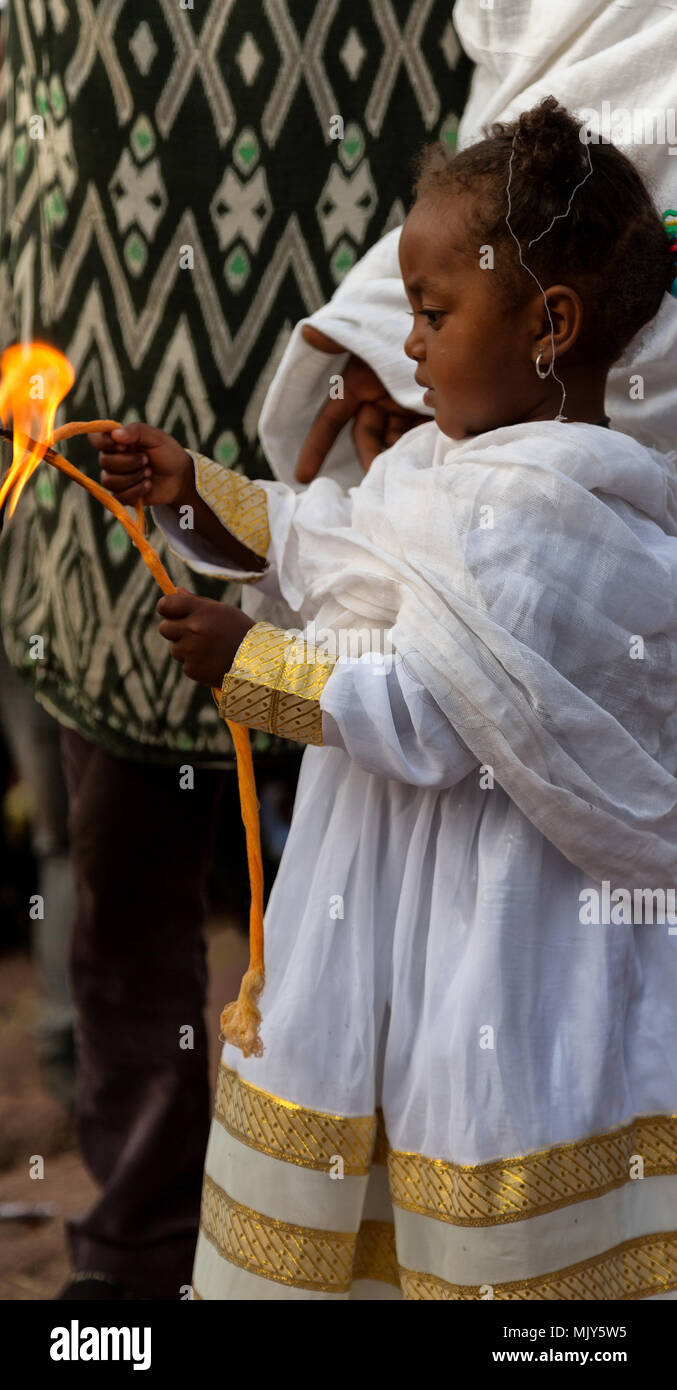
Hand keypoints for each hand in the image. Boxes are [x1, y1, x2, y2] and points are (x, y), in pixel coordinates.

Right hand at [89, 422, 192, 506]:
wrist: (180, 478)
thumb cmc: (168, 454)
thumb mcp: (156, 437)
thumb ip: (137, 431)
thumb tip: (114, 434)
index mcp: (118, 441)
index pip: (96, 439)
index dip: (105, 443)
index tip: (124, 445)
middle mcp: (112, 458)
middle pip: (104, 462)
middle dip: (129, 463)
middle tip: (147, 461)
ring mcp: (116, 478)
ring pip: (109, 481)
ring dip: (133, 478)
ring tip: (148, 473)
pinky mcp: (122, 495)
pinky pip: (119, 496)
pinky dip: (137, 491)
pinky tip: (148, 485)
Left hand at [157, 589, 254, 687]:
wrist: (257, 661)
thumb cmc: (240, 631)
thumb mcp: (222, 611)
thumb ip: (196, 602)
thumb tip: (176, 590)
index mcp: (201, 611)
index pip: (166, 604)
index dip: (166, 607)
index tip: (170, 612)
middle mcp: (193, 629)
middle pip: (164, 628)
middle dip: (174, 630)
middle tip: (192, 633)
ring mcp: (191, 651)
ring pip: (175, 649)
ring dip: (186, 649)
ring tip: (209, 650)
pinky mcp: (192, 669)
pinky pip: (185, 665)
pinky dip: (195, 664)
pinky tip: (212, 662)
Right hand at [296, 324, 427, 482]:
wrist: (445, 329)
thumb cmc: (400, 330)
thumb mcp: (369, 335)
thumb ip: (339, 337)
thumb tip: (308, 332)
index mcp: (357, 386)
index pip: (330, 422)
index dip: (315, 447)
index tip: (302, 476)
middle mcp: (377, 401)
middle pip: (367, 439)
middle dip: (371, 458)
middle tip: (379, 476)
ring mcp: (401, 409)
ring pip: (393, 442)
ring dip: (397, 454)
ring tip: (407, 463)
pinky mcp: (425, 414)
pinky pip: (418, 437)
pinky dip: (420, 447)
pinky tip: (428, 454)